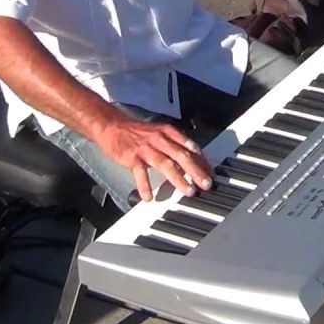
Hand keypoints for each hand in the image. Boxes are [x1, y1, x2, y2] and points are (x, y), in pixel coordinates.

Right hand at [91, 111, 212, 201]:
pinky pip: (140, 173)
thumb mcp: (160, 133)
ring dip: (179, 178)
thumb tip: (193, 159)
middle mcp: (159, 139)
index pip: (190, 148)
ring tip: (188, 190)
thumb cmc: (138, 132)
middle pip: (181, 155)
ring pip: (166, 164)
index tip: (211, 173)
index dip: (202, 161)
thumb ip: (175, 145)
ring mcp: (146, 148)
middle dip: (196, 170)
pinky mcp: (132, 157)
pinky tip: (149, 197)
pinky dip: (145, 186)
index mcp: (168, 133)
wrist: (112, 125)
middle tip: (206, 184)